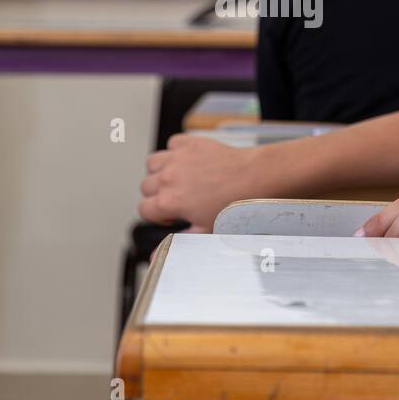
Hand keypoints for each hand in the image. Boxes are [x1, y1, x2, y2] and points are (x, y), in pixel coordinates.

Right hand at [138, 134, 262, 230]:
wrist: (254, 178)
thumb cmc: (234, 206)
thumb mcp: (205, 230)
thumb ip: (177, 241)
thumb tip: (156, 256)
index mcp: (169, 201)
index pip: (144, 209)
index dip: (157, 215)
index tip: (172, 215)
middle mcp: (168, 178)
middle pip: (145, 186)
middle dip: (157, 194)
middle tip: (178, 199)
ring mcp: (177, 158)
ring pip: (152, 163)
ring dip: (160, 171)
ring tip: (179, 179)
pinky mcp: (189, 143)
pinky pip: (172, 144)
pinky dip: (176, 151)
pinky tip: (188, 161)